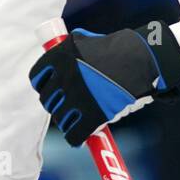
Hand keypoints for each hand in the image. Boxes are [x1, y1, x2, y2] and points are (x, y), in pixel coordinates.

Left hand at [28, 22, 179, 147]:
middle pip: (48, 100)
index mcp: (60, 57)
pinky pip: (74, 135)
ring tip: (74, 121)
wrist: (141, 59)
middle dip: (55, 104)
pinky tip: (80, 137)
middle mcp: (65, 78)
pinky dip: (75, 138)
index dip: (43, 84)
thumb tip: (55, 67)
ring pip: (60, 119)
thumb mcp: (84, 41)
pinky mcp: (92, 115)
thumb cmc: (116, 49)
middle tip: (65, 105)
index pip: (37, 77)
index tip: (50, 88)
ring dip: (66, 121)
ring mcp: (78, 97)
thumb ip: (68, 53)